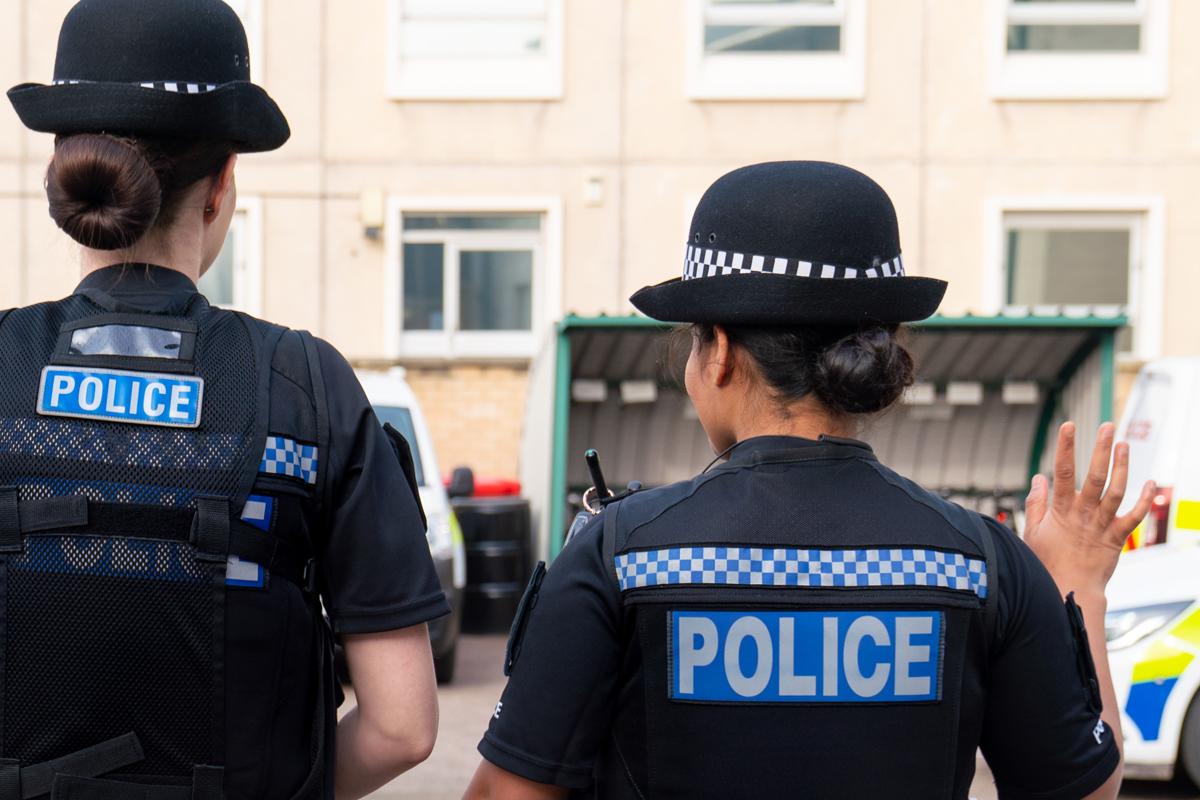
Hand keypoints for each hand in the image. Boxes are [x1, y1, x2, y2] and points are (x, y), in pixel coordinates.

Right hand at [1023, 422, 1154, 598]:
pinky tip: (1150, 483)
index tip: (1069, 426)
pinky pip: (1133, 518)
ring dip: (1122, 467)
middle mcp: (1083, 514)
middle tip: (1107, 426)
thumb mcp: (1032, 532)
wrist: (1068, 591)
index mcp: (1060, 510)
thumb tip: (1039, 477)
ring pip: (1115, 492)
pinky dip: (1143, 501)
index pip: (1062, 472)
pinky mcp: (1116, 539)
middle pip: (1095, 476)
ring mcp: (1101, 526)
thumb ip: (1036, 503)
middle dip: (1101, 449)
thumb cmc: (1046, 563)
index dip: (1066, 448)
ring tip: (1124, 444)